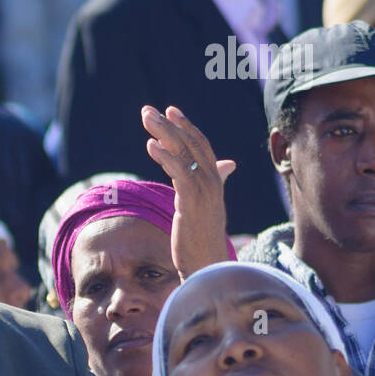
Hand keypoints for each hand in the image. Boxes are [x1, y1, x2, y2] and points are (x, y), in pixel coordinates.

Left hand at [142, 105, 234, 279]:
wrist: (208, 265)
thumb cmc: (203, 238)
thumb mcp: (208, 206)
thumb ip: (215, 182)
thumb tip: (229, 166)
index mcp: (214, 181)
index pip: (201, 145)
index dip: (186, 127)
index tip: (169, 111)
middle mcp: (212, 182)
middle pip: (190, 144)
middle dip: (169, 125)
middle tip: (147, 110)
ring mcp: (204, 191)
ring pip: (184, 153)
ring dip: (163, 133)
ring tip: (146, 118)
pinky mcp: (192, 202)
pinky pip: (179, 172)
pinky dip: (166, 157)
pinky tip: (151, 145)